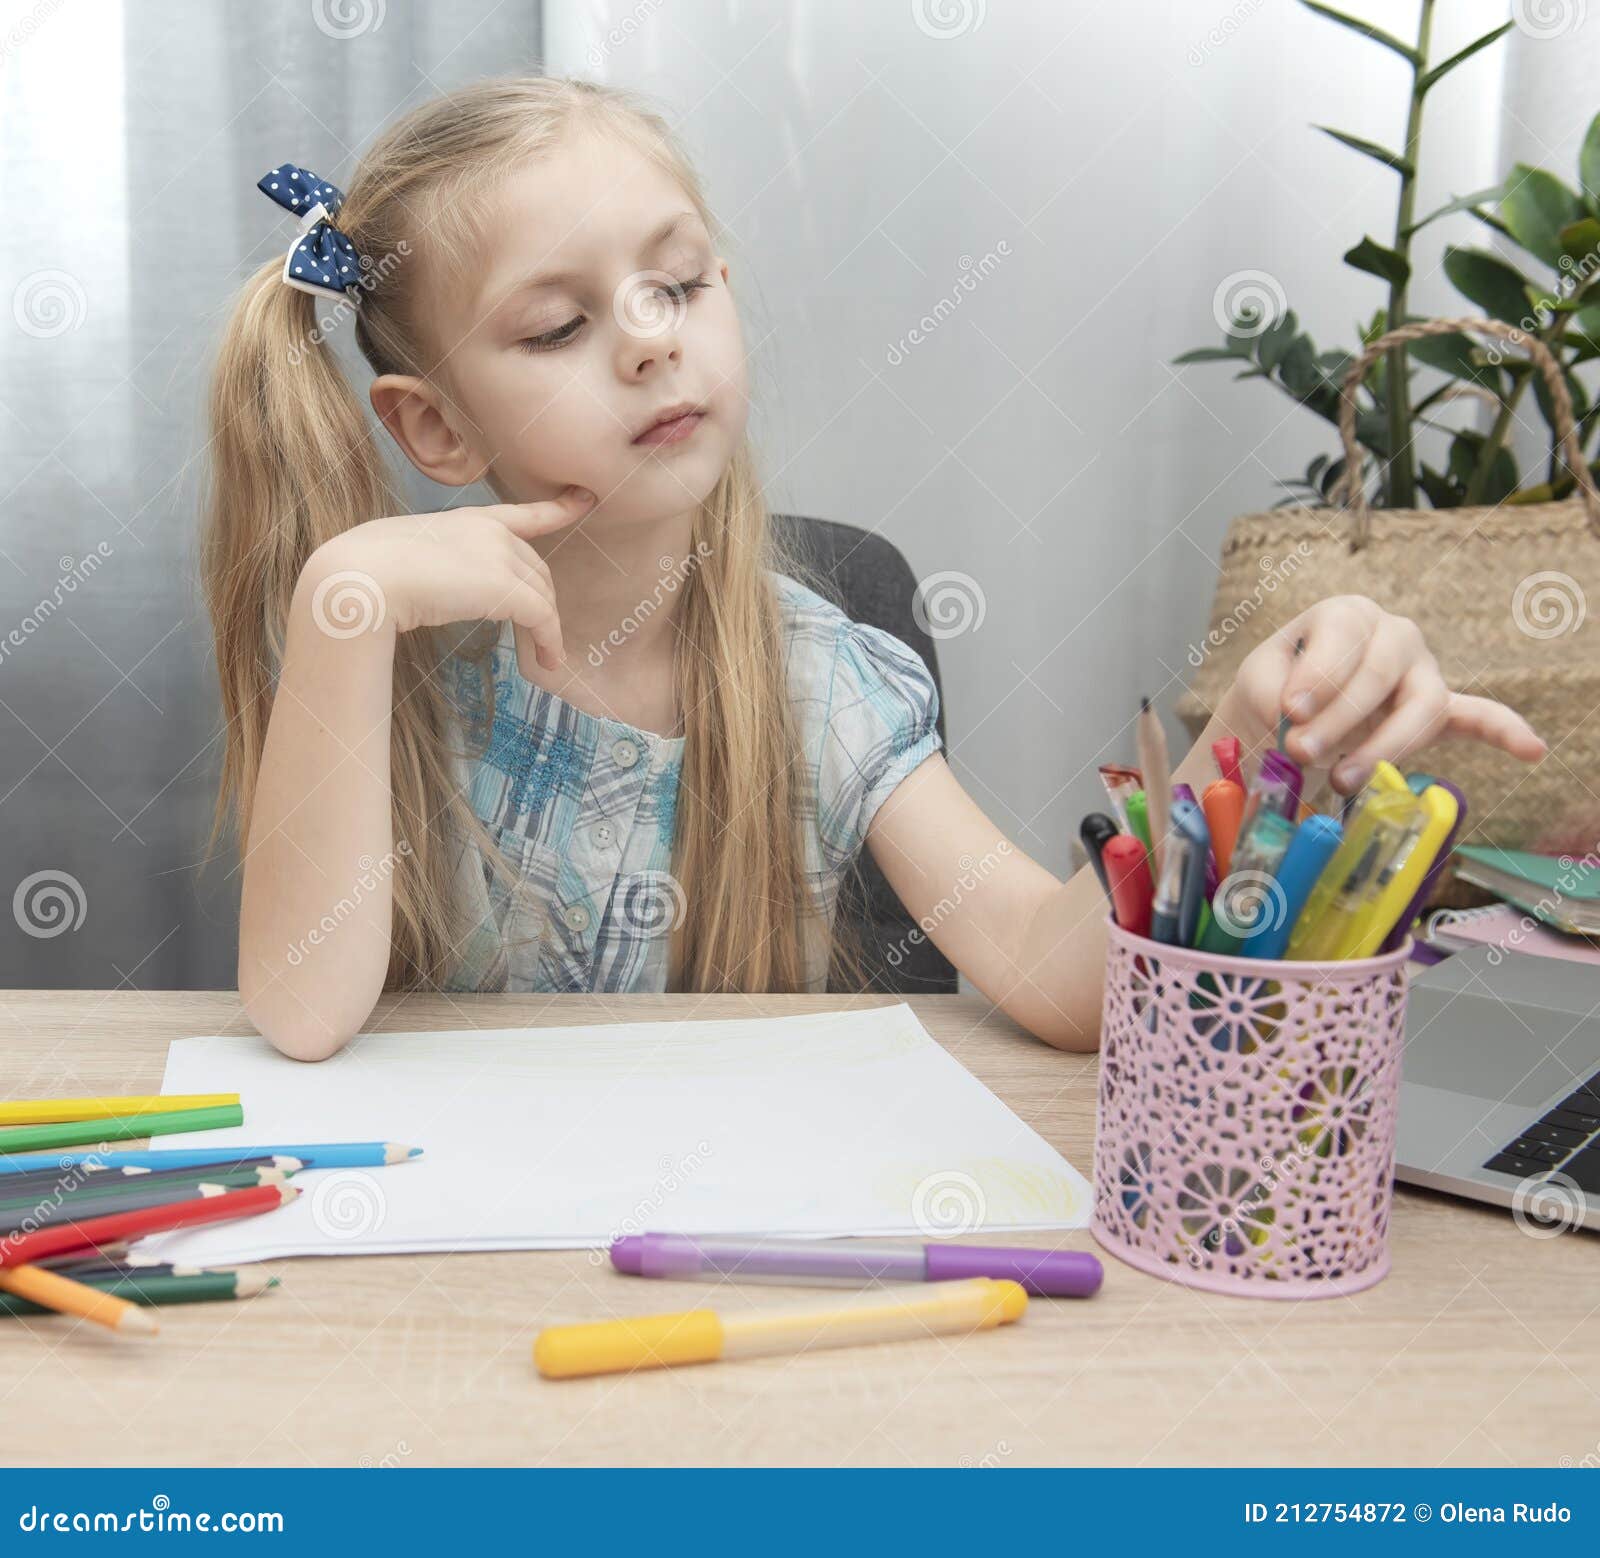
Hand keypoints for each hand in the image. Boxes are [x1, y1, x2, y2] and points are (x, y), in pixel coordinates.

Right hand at [302, 487, 594, 669]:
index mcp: (468, 520)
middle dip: (542, 601)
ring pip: (542, 596)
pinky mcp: (508, 588)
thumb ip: (437, 567)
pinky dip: (550, 642)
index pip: (523, 514)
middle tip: (540, 633)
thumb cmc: (368, 571)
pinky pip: (542, 618)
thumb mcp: (410, 559)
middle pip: (537, 569)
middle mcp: (492, 533)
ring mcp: (501, 557)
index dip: (558, 509)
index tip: (585, 499)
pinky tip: (549, 662)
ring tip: (546, 656)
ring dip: (547, 628)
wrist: (364, 576)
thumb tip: (434, 591)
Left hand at [1224, 594, 1546, 793]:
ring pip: (1422, 704)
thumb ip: (1270, 694)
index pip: (1345, 635)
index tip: (1290, 711)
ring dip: (1385, 745)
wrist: (1283, 713)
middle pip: (1382, 672)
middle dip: (1340, 717)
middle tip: (1300, 751)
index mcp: (1347, 615)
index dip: (1319, 674)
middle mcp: (1394, 635)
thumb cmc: (1274, 688)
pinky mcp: (1437, 712)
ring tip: (1343, 781)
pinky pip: (1478, 718)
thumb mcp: (1259, 681)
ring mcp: (1422, 674)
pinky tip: (1531, 749)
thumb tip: (1290, 724)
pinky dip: (1505, 732)